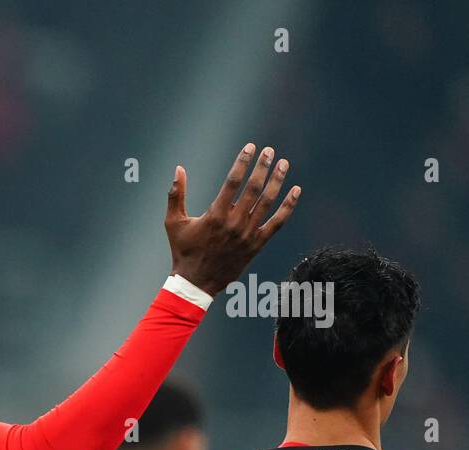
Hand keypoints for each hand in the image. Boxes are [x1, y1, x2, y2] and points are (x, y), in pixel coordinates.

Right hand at [166, 143, 300, 295]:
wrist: (196, 282)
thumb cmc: (183, 251)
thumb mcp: (173, 223)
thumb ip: (175, 195)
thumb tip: (178, 170)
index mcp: (215, 215)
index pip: (233, 182)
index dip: (243, 162)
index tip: (251, 147)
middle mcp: (234, 223)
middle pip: (254, 188)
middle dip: (263, 167)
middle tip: (269, 151)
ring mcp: (248, 234)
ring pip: (268, 202)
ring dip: (277, 181)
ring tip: (283, 164)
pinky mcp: (256, 244)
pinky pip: (277, 223)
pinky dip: (288, 207)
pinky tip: (296, 191)